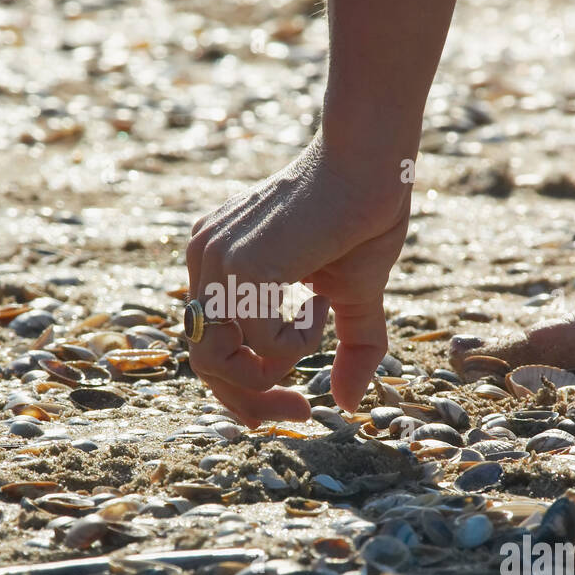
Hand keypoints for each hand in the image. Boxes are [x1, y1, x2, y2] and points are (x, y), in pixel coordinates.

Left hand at [185, 137, 410, 426]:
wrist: (371, 163)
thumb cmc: (364, 216)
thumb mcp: (355, 297)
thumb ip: (349, 348)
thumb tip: (348, 406)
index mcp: (216, 262)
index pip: (207, 347)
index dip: (243, 391)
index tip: (298, 406)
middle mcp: (204, 258)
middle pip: (203, 363)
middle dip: (250, 401)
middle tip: (299, 411)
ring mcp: (214, 258)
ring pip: (218, 361)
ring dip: (273, 370)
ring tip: (316, 324)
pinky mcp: (239, 262)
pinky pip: (255, 340)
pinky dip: (293, 343)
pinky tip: (317, 302)